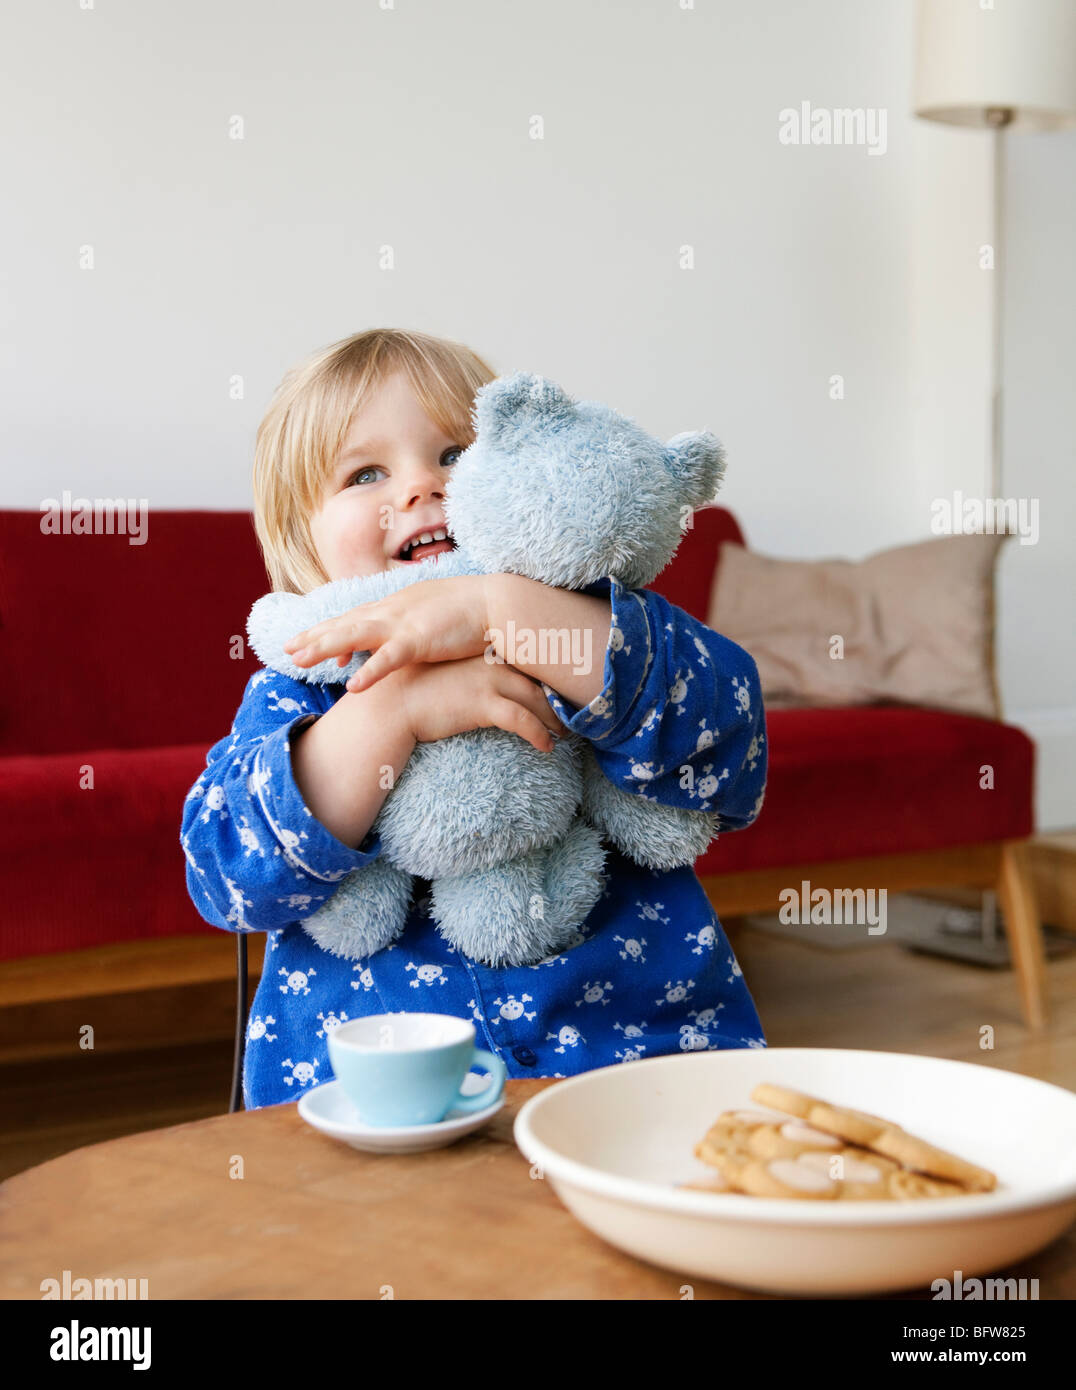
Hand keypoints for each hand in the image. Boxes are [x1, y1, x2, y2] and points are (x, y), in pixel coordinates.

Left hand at [283, 575, 492, 692]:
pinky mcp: (421, 640)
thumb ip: (408, 627)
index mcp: (395, 606)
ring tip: (298, 661)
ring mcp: (404, 624)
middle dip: (313, 637)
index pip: (353, 618)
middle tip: (286, 650)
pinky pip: (389, 658)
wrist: (498, 602)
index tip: (304, 643)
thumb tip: (393, 645)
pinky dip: (370, 671)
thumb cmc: (471, 611)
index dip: (327, 631)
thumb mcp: (431, 615)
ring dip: (324, 647)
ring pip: (354, 635)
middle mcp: (392, 611)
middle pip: (343, 624)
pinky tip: (353, 686)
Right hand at [384, 656, 565, 752]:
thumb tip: (484, 687)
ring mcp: (489, 681)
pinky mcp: (484, 704)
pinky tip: (547, 748)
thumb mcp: (448, 674)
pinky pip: (523, 721)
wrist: (392, 702)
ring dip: (554, 721)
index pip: (525, 662)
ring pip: (537, 700)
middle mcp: (491, 662)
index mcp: (484, 653)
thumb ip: (470, 674)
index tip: (559, 692)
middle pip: (537, 680)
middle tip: (570, 716)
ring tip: (564, 735)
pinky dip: (539, 735)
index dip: (546, 678)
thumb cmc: (415, 691)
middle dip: (557, 700)